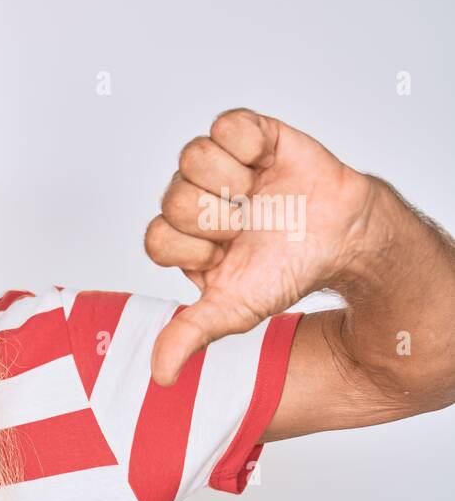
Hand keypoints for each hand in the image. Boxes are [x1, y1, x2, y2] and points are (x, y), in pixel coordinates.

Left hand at [145, 109, 376, 384]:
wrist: (344, 241)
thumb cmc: (285, 273)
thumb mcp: (235, 310)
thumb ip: (191, 334)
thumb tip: (160, 375)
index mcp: (181, 240)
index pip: (155, 238)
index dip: (194, 249)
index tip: (226, 256)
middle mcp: (193, 199)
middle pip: (174, 199)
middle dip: (219, 221)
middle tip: (248, 227)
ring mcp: (219, 165)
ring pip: (192, 158)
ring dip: (233, 184)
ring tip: (258, 196)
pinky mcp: (248, 135)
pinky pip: (226, 124)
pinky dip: (248, 145)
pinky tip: (265, 164)